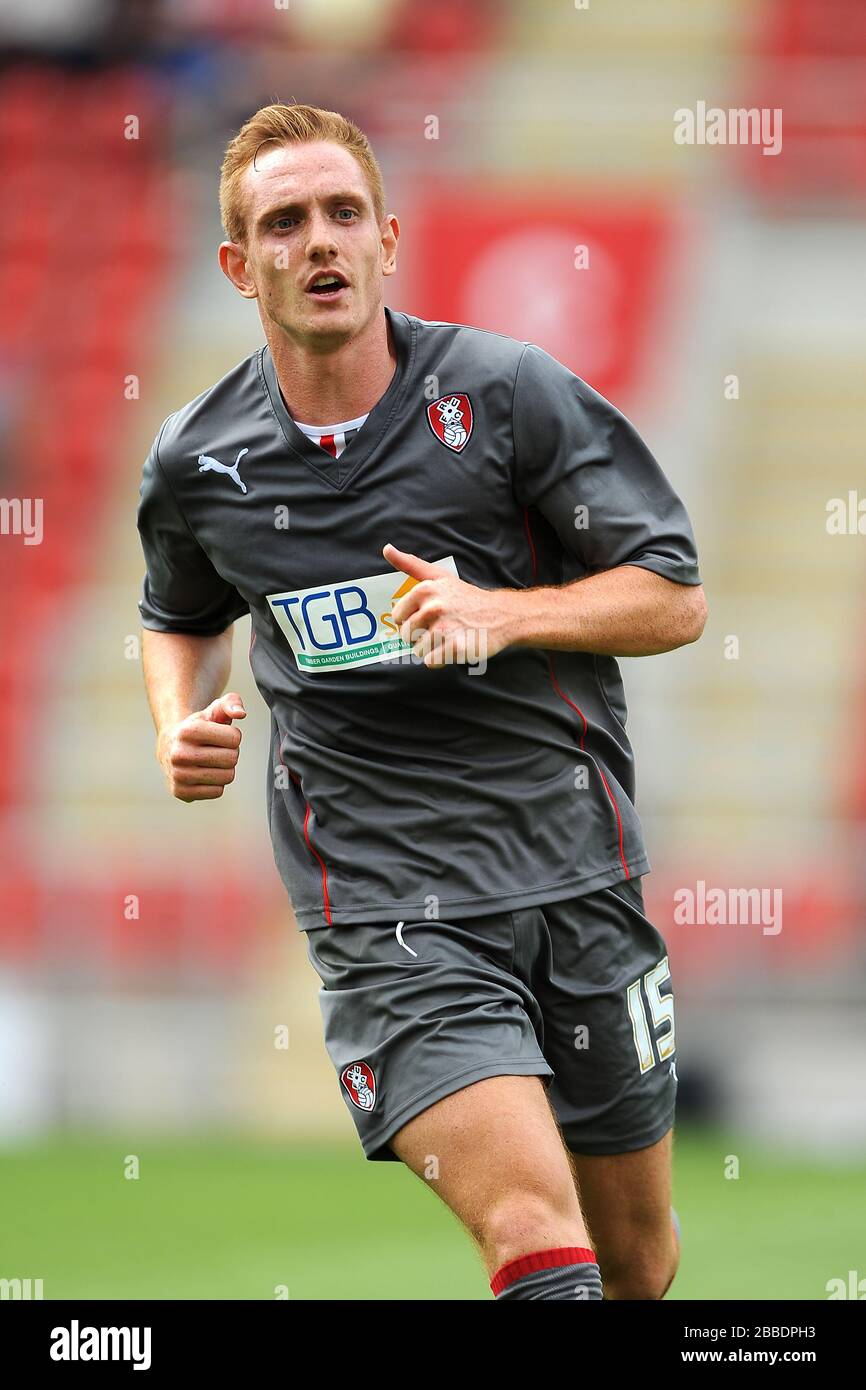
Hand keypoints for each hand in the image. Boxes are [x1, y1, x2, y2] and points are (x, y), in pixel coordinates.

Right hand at [157, 693, 245, 801]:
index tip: (220, 735)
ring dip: (225, 769)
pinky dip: (216, 783)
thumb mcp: (214, 710)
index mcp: (188, 731)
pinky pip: (218, 791)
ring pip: (227, 777)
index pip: (234, 738)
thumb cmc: (199, 727)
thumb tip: (240, 714)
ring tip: (210, 761)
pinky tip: (203, 774)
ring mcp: (178, 775)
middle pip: (232, 758)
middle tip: (216, 749)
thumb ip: (231, 703)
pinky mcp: (181, 792)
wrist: (171, 747)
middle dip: (230, 753)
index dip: (233, 736)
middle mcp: (179, 754)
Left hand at [383, 543, 516, 667]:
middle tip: (441, 628)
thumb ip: (411, 564)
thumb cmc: (466, 598)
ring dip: (432, 649)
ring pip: (418, 651)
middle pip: (406, 635)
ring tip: (449, 637)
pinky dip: (440, 660)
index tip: (427, 617)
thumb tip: (386, 548)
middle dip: (420, 636)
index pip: (397, 617)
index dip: (410, 620)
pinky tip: (454, 648)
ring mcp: (445, 628)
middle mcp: (434, 607)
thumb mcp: (439, 576)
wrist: (501, 615)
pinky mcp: (456, 647)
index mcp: (426, 590)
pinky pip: (431, 662)